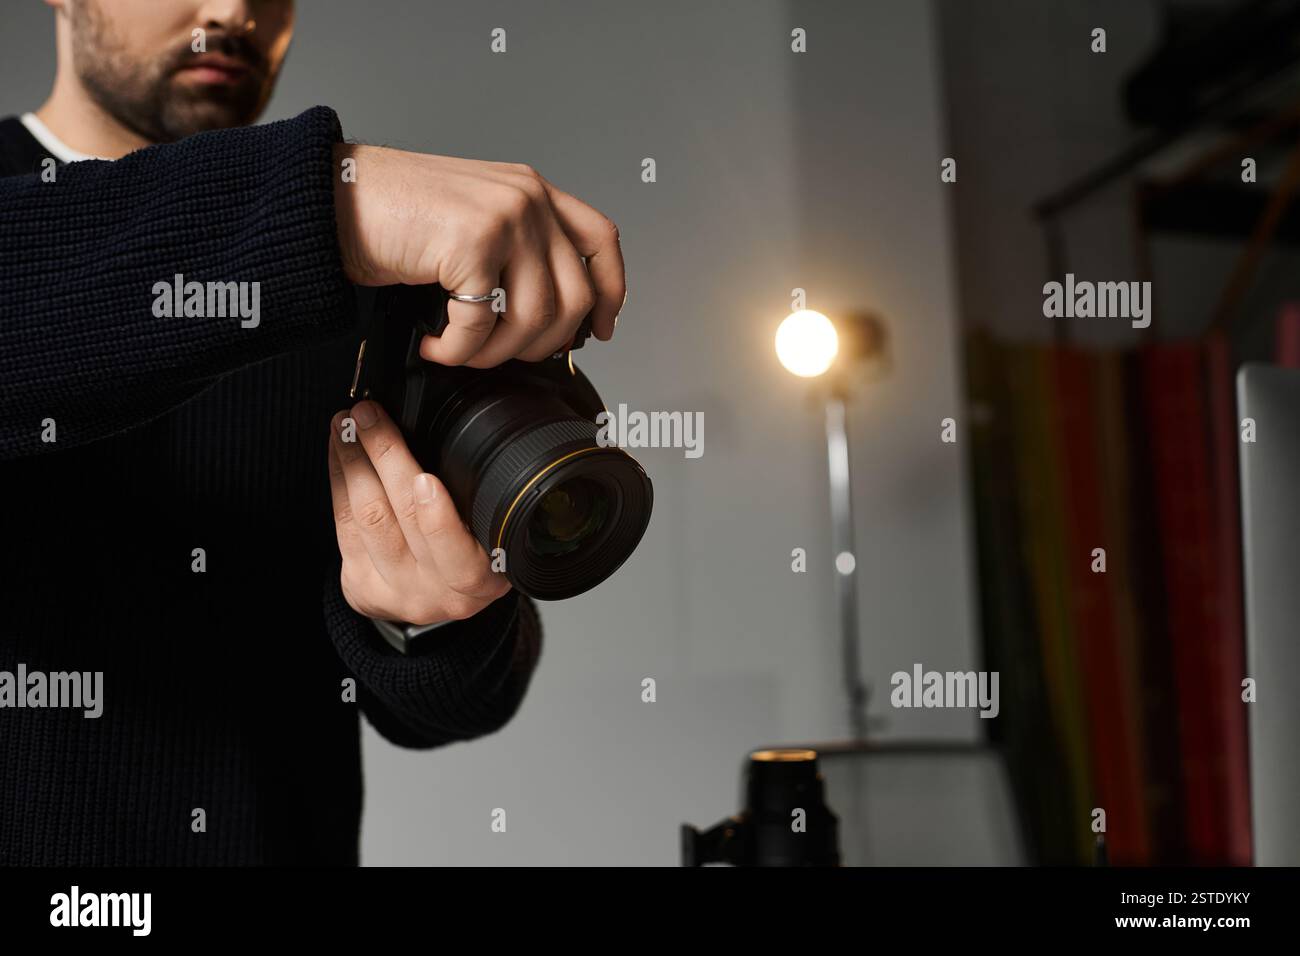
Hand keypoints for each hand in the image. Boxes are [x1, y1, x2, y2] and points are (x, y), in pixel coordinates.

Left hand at [327, 399, 510, 625]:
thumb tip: (441, 430)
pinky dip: (340, 481)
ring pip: (367, 518)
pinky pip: (344, 526)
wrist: (443, 596)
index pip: (455, 552)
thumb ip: (476, 497)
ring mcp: (393, 592)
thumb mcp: (495, 531)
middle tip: (370, 416)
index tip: (426, 480)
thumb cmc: (477, 550)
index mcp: (479, 580)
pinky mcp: (360, 588)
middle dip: (383, 458)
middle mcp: (435, 593)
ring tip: (347, 425)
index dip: (437, 518)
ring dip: (352, 462)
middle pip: (400, 519)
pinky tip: (340, 452)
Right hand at [333, 144, 625, 367]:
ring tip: (460, 351)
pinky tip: (434, 345)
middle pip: (575, 297)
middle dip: (540, 344)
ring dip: (495, 353)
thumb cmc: (394, 217)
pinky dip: (456, 351)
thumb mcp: (474, 223)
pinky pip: (482, 326)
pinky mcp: (472, 243)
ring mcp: (504, 218)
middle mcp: (527, 199)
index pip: (601, 241)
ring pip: (534, 319)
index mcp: (533, 191)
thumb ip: (519, 252)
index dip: (611, 293)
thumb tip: (552, 319)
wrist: (335, 201)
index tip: (602, 329)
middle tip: (500, 352)